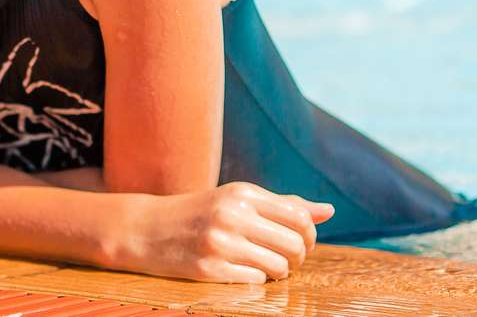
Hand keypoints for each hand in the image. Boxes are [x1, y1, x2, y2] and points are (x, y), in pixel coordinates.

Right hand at [114, 182, 334, 282]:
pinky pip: (255, 281)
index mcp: (242, 193)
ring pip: (278, 267)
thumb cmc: (201, 213)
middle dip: (297, 258)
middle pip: (295, 245)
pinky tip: (242, 270)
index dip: (309, 235)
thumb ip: (283, 205)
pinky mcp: (208, 269)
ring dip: (279, 272)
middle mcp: (232, 215)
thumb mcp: (237, 199)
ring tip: (266, 266)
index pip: (300, 217)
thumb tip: (329, 211)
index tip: (299, 241)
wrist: (147, 229)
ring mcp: (219, 243)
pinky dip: (256, 279)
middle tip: (285, 259)